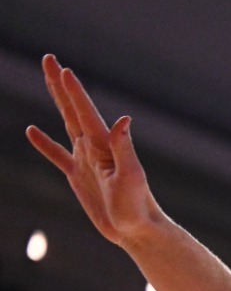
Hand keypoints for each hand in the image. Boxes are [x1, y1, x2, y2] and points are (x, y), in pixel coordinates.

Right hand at [25, 55, 165, 247]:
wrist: (138, 231)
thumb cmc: (138, 207)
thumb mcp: (131, 177)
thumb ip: (124, 148)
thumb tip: (124, 120)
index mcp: (104, 146)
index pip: (85, 112)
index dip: (73, 91)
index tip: (61, 69)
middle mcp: (94, 147)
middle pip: (73, 109)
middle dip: (60, 85)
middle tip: (49, 59)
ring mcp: (86, 160)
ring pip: (66, 123)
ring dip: (56, 101)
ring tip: (48, 80)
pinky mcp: (79, 176)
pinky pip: (58, 155)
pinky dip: (44, 144)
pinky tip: (31, 131)